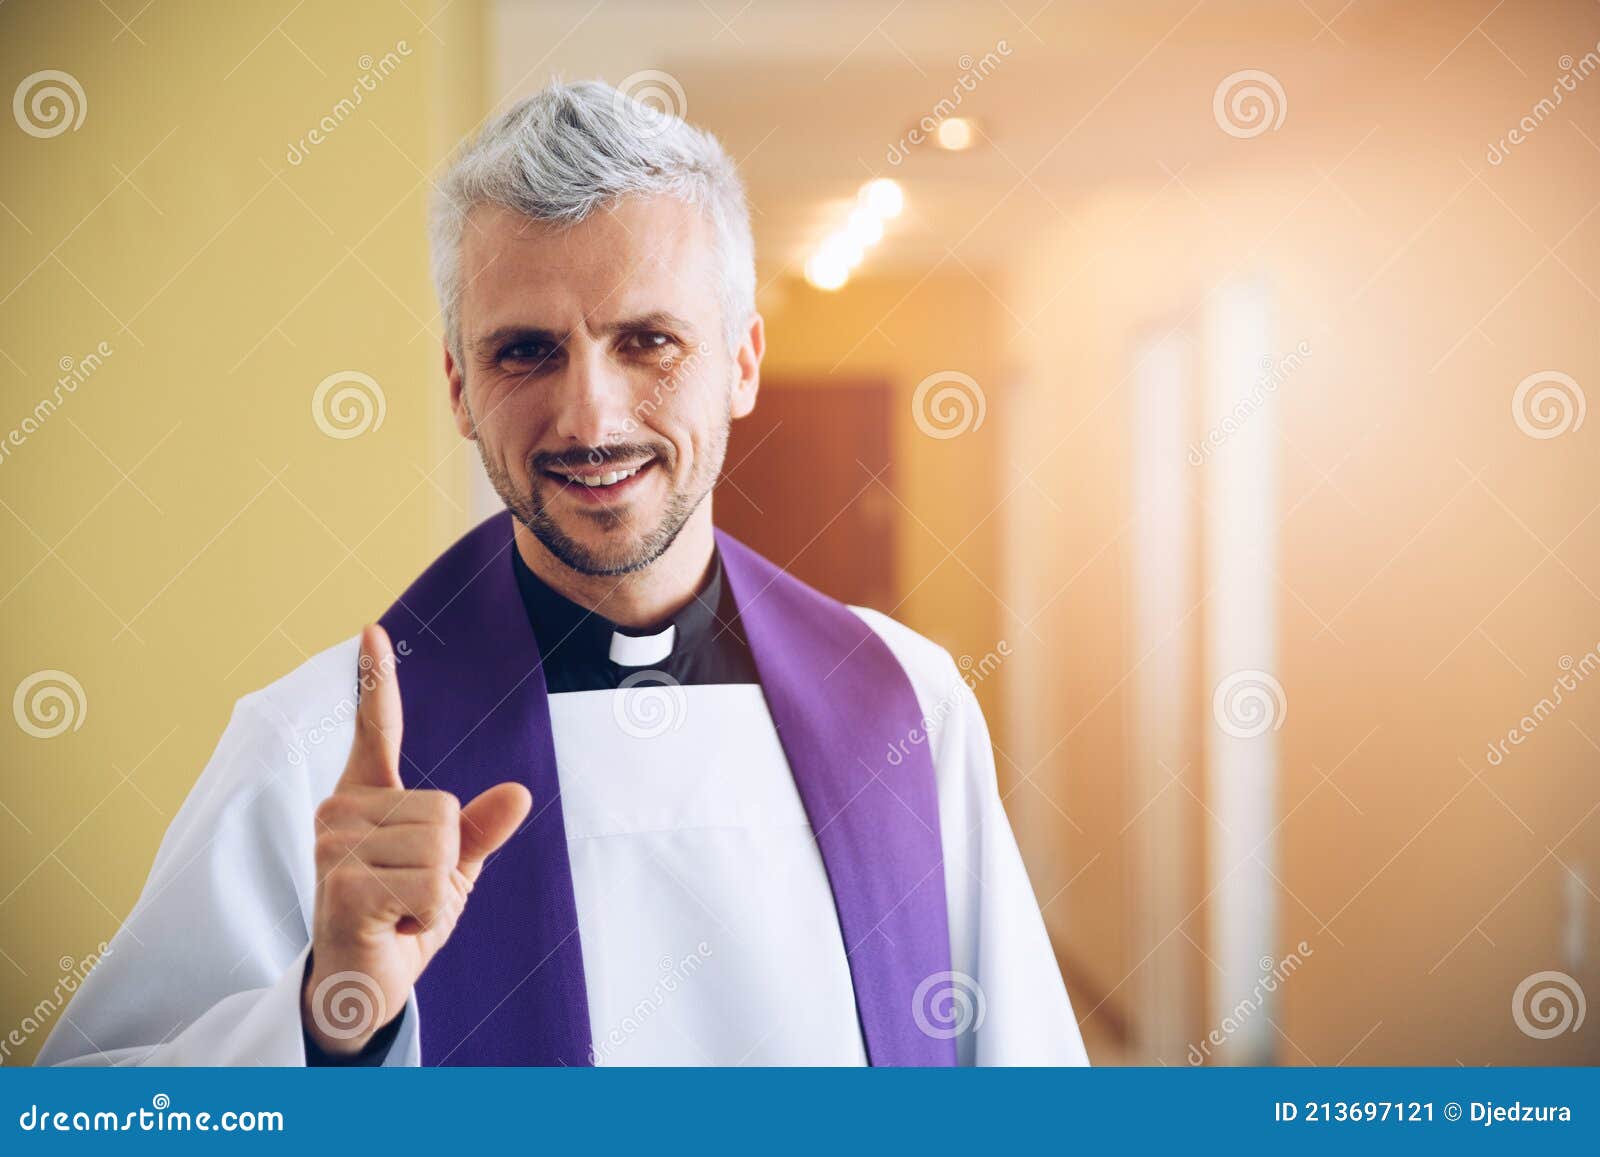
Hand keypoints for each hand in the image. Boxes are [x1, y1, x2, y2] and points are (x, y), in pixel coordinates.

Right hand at [300, 624, 531, 1056]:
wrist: (360, 987)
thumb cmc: (399, 919)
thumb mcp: (450, 871)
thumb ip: (479, 831)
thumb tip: (520, 792)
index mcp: (364, 798)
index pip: (375, 730)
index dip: (376, 679)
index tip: (372, 630)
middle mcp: (338, 812)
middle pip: (444, 807)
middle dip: (446, 863)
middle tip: (406, 895)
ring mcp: (333, 847)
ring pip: (440, 844)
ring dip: (435, 894)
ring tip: (397, 911)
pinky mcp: (342, 885)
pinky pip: (429, 885)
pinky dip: (427, 917)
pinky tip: (392, 927)